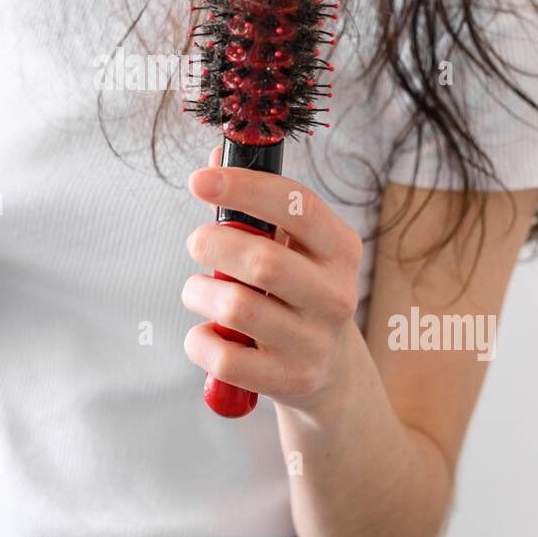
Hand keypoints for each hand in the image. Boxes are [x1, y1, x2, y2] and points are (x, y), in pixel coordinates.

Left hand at [182, 146, 363, 408]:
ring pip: (237, 307)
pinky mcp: (289, 380)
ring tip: (198, 291)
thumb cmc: (295, 291)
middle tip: (197, 243)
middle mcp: (336, 295)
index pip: (297, 205)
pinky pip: (225, 356)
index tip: (199, 180)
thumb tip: (214, 156)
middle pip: (261, 261)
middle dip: (212, 244)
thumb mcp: (292, 246)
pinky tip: (207, 333)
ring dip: (198, 293)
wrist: (327, 372)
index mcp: (340, 248)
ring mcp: (314, 342)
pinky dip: (199, 341)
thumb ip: (255, 204)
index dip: (245, 187)